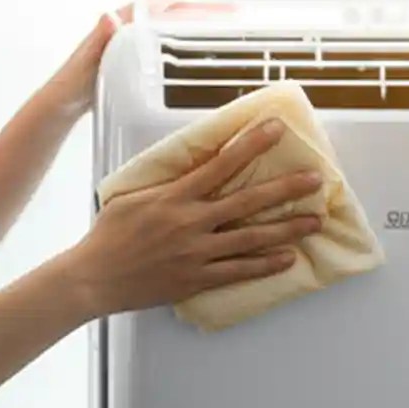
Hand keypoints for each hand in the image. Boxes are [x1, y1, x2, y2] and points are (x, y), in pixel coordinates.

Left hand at [37, 0, 234, 114]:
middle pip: (171, 15)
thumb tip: (111, 16)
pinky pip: (169, 51)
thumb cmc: (69, 86)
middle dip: (200, 12)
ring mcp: (134, 49)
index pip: (157, 3)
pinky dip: (188, 51)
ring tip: (225, 33)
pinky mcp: (136, 66)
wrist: (60, 107)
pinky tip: (203, 62)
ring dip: (197, 30)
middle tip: (230, 14)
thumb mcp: (83, 62)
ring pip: (172, 33)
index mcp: (119, 25)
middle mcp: (129, 32)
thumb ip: (97, 40)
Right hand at [65, 118, 322, 316]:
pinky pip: (239, 270)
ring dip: (287, 228)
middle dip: (286, 188)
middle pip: (248, 200)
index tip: (276, 129)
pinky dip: (266, 264)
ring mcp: (197, 252)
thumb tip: (193, 168)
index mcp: (175, 196)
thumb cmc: (109, 235)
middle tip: (315, 179)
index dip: (252, 144)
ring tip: (314, 221)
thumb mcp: (134, 196)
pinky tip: (288, 258)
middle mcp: (191, 222)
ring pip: (252, 237)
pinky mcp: (197, 278)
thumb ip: (168, 184)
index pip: (222, 163)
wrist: (93, 278)